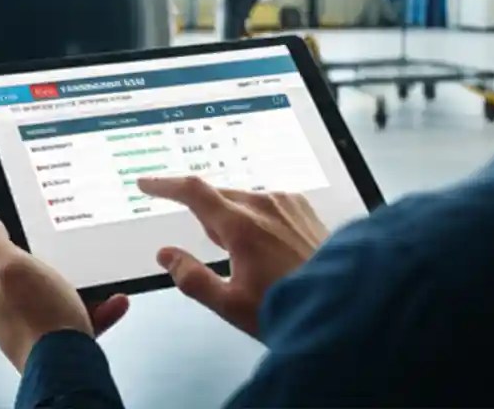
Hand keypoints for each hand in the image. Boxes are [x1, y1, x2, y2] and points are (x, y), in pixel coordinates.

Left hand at [0, 213, 129, 371]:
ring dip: (80, 285)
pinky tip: (113, 303)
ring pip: (54, 295)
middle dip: (47, 260)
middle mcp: (0, 308)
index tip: (16, 222)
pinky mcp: (51, 341)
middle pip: (20, 273)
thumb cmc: (36, 316)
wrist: (63, 365)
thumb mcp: (12, 265)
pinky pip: (77, 317)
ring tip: (99, 281)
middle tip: (63, 251)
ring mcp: (26, 324)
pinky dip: (97, 309)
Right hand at [137, 176, 328, 337]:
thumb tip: (166, 255)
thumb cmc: (288, 309)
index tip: (146, 184)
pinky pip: (268, 203)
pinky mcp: (304, 208)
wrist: (347, 307)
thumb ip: (192, 278)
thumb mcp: (230, 305)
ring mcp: (287, 203)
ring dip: (233, 218)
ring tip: (251, 260)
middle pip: (218, 197)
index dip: (164, 185)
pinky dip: (257, 217)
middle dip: (206, 216)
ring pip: (244, 200)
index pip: (192, 192)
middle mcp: (264, 205)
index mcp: (241, 225)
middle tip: (220, 254)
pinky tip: (270, 247)